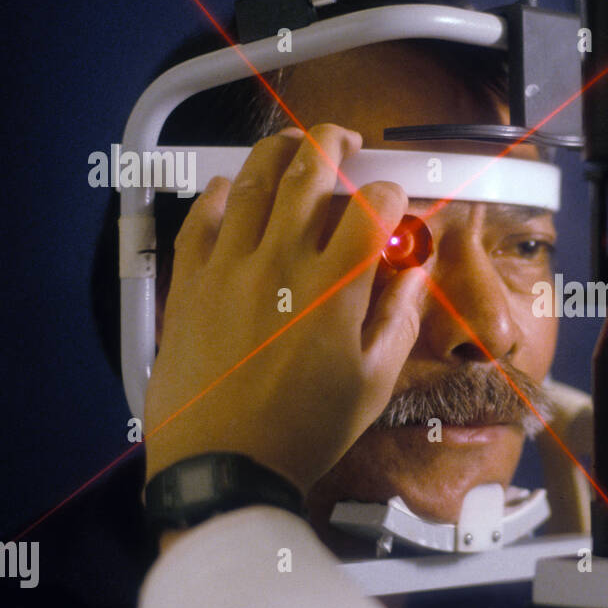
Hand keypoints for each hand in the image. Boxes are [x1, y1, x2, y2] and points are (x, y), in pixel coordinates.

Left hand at [143, 124, 426, 496]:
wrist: (223, 466)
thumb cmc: (303, 432)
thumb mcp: (372, 383)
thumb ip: (400, 318)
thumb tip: (418, 272)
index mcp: (334, 288)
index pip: (370, 206)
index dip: (390, 192)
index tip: (394, 201)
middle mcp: (281, 263)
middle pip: (309, 170)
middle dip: (334, 143)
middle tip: (345, 141)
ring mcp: (229, 268)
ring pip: (255, 180)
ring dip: (280, 151)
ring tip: (295, 146)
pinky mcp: (190, 283)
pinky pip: (203, 217)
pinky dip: (222, 192)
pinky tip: (236, 188)